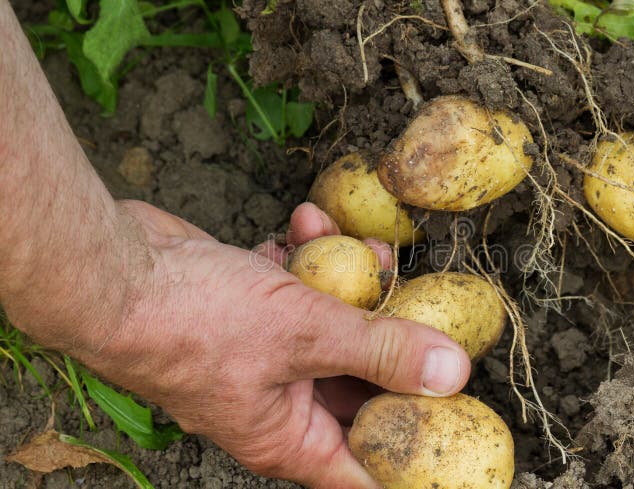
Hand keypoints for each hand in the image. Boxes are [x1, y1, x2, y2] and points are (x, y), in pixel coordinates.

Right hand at [83, 200, 469, 487]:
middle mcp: (278, 402)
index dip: (410, 449)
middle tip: (423, 302)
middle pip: (360, 382)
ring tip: (367, 246)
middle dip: (392, 336)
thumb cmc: (191, 323)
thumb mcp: (305, 335)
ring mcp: (263, 353)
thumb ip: (381, 351)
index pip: (366, 465)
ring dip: (350, 283)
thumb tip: (450, 372)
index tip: (452, 422)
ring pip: (331, 325)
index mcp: (288, 437)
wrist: (113, 272)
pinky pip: (296, 289)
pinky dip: (307, 260)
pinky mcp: (250, 310)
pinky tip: (308, 225)